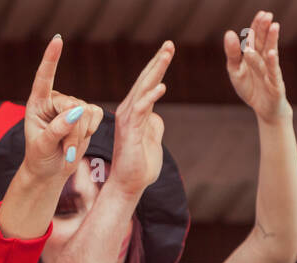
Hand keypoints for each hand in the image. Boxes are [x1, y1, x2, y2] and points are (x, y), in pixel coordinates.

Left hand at [20, 35, 102, 183]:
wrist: (51, 170)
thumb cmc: (40, 158)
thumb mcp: (42, 147)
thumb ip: (56, 130)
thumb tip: (75, 112)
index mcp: (37, 103)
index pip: (43, 78)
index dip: (51, 59)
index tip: (57, 40)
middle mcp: (55, 100)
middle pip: (73, 107)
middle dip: (72, 132)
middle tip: (65, 151)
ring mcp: (73, 105)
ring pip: (86, 113)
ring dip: (79, 136)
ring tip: (67, 148)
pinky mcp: (87, 112)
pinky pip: (97, 116)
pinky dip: (90, 131)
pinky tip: (79, 139)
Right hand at [109, 41, 172, 199]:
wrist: (129, 185)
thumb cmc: (139, 165)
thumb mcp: (151, 139)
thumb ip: (152, 124)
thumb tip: (156, 116)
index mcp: (134, 113)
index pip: (146, 84)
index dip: (157, 66)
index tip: (168, 50)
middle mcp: (128, 113)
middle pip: (144, 81)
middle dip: (157, 62)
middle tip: (169, 44)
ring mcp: (128, 122)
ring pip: (142, 90)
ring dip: (155, 72)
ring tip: (166, 55)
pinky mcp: (130, 132)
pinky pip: (140, 111)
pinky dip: (150, 97)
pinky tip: (161, 86)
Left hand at [224, 11, 289, 123]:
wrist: (265, 109)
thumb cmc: (251, 88)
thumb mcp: (236, 72)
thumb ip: (233, 54)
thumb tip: (229, 33)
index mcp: (254, 56)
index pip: (255, 39)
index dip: (257, 27)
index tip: (261, 13)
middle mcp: (264, 61)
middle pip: (264, 43)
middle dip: (264, 29)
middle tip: (267, 15)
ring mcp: (271, 72)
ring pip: (269, 54)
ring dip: (271, 40)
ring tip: (273, 26)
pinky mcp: (275, 84)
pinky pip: (272, 72)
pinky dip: (272, 63)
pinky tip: (271, 53)